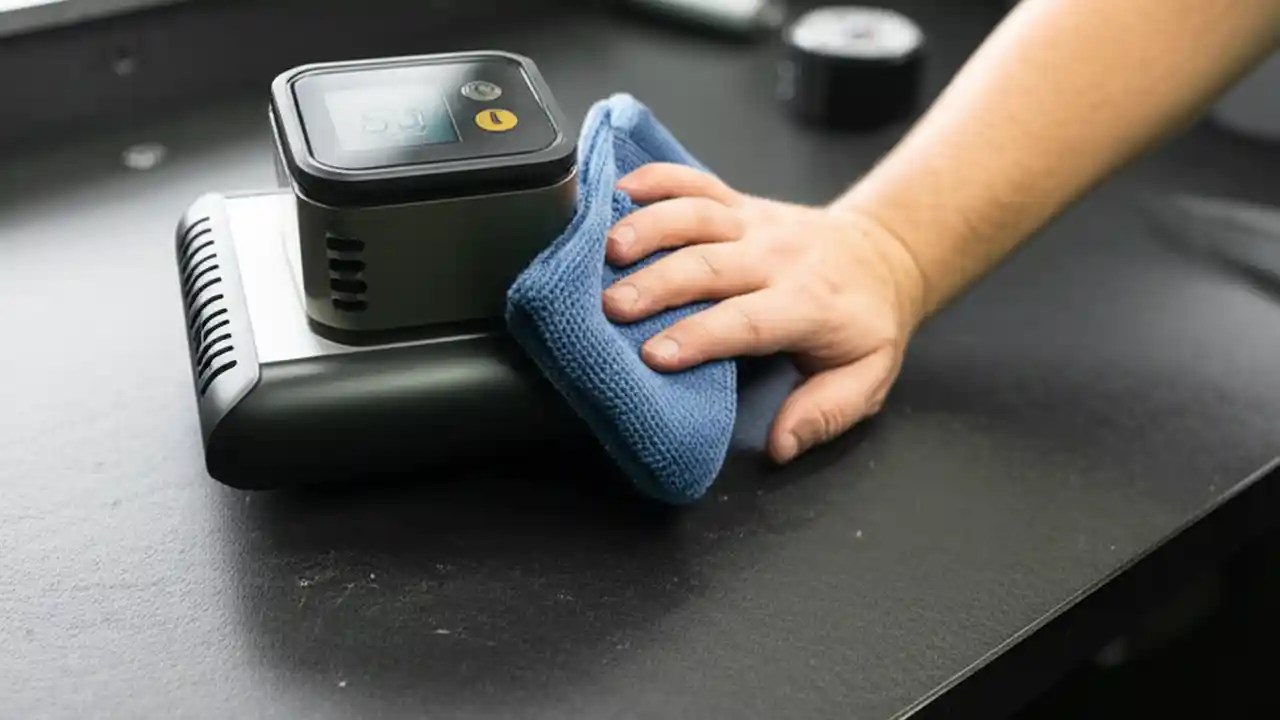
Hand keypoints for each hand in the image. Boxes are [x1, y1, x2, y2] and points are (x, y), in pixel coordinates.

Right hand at [602, 163, 926, 463]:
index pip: (747, 320)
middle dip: (657, 284)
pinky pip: (697, 182)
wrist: (883, 256)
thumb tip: (781, 444)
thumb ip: (825, 412)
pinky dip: (658, 178)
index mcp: (808, 305)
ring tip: (607, 248)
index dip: (700, 335)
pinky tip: (622, 187)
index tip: (655, 355)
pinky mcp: (739, 203)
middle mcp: (777, 258)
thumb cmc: (865, 324)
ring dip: (649, 227)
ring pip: (698, 215)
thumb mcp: (866, 378)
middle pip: (710, 264)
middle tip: (612, 308)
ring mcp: (755, 224)